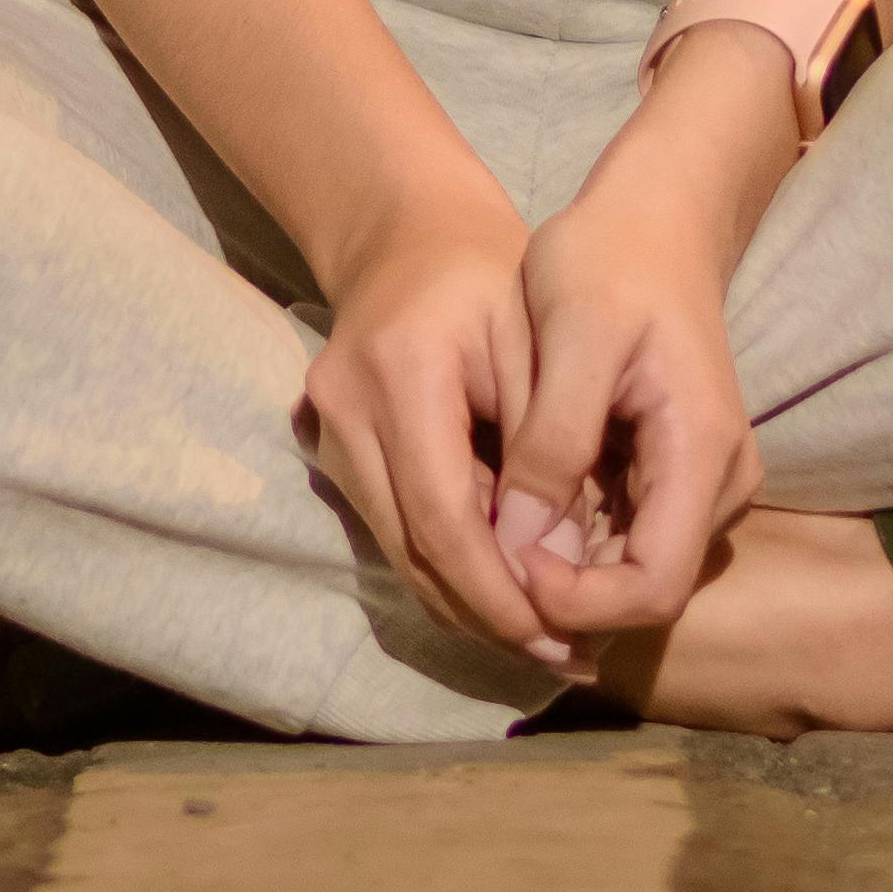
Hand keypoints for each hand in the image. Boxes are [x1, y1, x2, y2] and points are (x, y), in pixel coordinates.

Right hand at [292, 184, 560, 667]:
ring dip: (467, 604)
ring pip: (397, 552)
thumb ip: (550, 448)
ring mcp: (326, 432)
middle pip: (412, 549)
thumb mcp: (538, 339)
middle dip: (487, 615)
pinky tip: (501, 593)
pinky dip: (445, 569)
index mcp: (399, 372)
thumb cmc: (494, 274)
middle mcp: (344, 410)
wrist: (410, 234)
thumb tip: (566, 563)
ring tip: (544, 640)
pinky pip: (392, 529)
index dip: (498, 588)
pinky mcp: (328, 448)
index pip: (443, 515)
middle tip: (563, 657)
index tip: (558, 634)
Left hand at [500, 154, 763, 644]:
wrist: (654, 217)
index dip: (576, 600)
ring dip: (559, 572)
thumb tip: (518, 549)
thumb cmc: (610, 260)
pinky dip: (568, 542)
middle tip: (476, 565)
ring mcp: (701, 483)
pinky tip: (511, 512)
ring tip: (486, 537)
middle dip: (559, 597)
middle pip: (642, 593)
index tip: (503, 561)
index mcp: (702, 451)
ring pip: (628, 572)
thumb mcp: (574, 335)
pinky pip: (622, 537)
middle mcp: (718, 484)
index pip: (653, 588)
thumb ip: (553, 442)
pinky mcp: (674, 474)